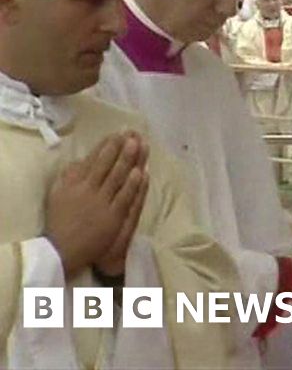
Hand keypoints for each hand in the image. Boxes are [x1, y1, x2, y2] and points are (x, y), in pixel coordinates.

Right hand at [45, 133, 146, 279]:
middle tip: (131, 133)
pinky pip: (125, 197)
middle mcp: (87, 190)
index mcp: (73, 183)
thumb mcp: (58, 194)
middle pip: (107, 164)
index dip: (106, 145)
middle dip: (120, 147)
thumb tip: (80, 160)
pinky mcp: (112, 217)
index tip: (116, 133)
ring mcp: (101, 203)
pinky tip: (141, 172)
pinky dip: (133, 184)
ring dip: (129, 160)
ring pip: (118, 177)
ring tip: (139, 145)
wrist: (60, 250)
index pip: (92, 160)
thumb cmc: (60, 221)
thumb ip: (69, 176)